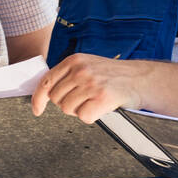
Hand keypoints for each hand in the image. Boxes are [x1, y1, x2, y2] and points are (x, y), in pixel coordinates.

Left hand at [30, 53, 145, 123]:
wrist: (140, 78)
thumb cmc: (114, 75)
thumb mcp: (88, 65)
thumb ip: (68, 74)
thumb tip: (46, 92)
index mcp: (74, 60)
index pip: (46, 81)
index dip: (38, 99)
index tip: (37, 110)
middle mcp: (80, 70)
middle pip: (56, 99)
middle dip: (67, 104)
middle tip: (84, 99)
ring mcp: (91, 83)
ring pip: (68, 109)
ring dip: (80, 110)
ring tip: (94, 101)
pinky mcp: (101, 97)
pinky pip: (83, 116)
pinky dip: (91, 116)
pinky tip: (101, 107)